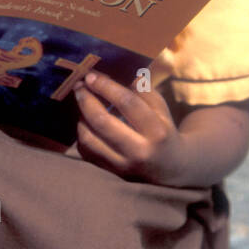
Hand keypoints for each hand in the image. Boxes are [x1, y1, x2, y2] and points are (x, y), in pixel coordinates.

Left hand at [74, 72, 188, 184]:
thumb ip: (142, 91)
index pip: (127, 103)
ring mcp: (123, 166)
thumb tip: (115, 77)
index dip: (106, 86)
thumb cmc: (163, 132)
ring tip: (83, 104)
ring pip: (89, 138)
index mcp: (156, 132)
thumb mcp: (161, 110)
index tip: (92, 76)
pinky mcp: (111, 172)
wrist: (169, 169)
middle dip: (86, 100)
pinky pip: (86, 151)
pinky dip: (82, 133)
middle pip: (102, 122)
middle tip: (79, 86)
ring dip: (81, 117)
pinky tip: (86, 122)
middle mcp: (139, 151)